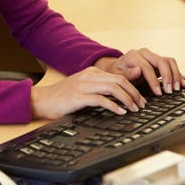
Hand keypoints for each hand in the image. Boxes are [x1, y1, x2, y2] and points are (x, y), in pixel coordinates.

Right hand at [30, 66, 145, 119]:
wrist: (42, 100)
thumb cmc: (63, 97)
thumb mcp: (85, 88)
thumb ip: (102, 87)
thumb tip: (122, 92)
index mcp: (91, 72)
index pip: (119, 76)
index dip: (133, 88)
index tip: (140, 99)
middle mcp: (88, 76)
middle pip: (119, 80)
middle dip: (134, 93)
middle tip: (141, 105)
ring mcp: (83, 86)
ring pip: (113, 88)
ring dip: (127, 99)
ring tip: (134, 109)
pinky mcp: (78, 97)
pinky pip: (101, 100)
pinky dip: (114, 106)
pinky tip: (120, 112)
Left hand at [94, 48, 184, 95]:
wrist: (117, 68)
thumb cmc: (117, 73)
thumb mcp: (116, 75)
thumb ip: (126, 74)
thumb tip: (138, 71)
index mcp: (133, 56)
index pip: (146, 67)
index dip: (154, 80)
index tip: (158, 93)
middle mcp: (144, 53)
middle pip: (161, 61)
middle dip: (168, 77)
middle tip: (170, 91)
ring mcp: (153, 56)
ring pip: (169, 61)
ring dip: (175, 75)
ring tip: (176, 89)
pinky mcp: (159, 61)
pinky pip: (172, 64)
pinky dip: (178, 74)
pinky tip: (182, 84)